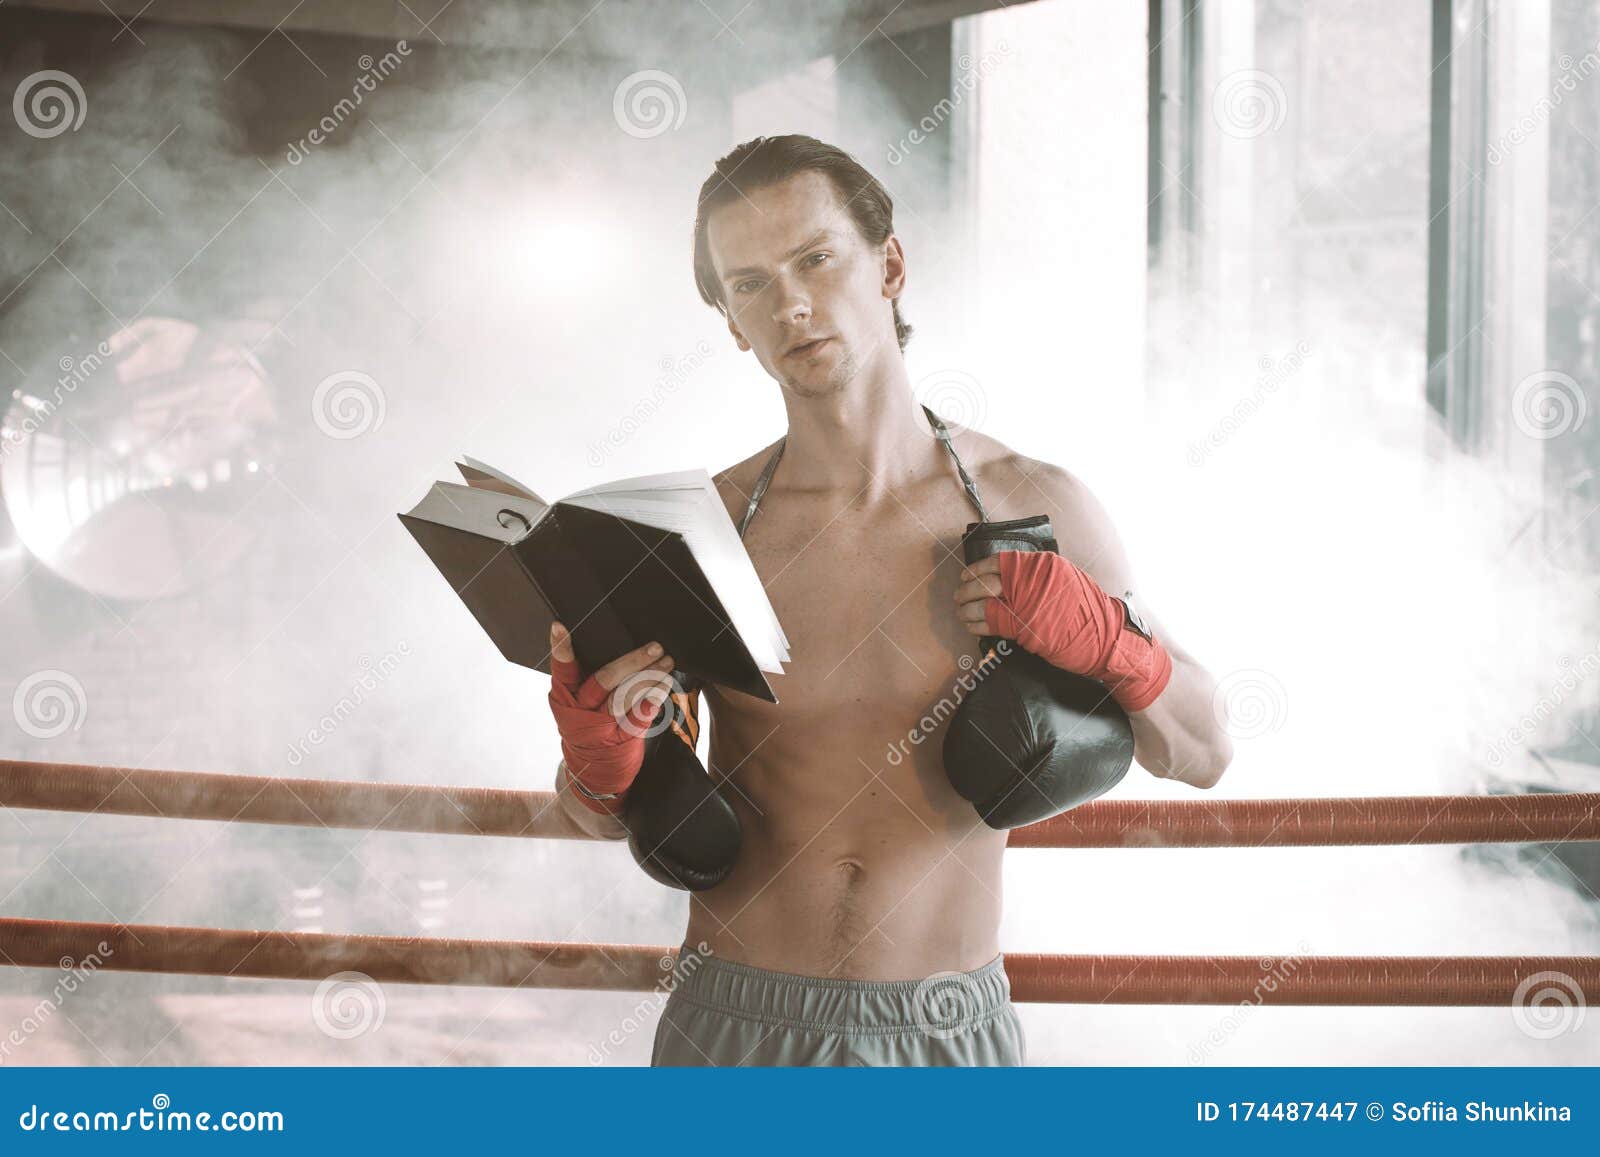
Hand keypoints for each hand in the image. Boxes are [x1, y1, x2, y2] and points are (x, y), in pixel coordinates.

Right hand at [547, 622, 676, 810]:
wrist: (593, 772)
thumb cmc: (588, 725)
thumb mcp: (578, 703)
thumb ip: (589, 676)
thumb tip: (619, 642)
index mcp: (565, 695)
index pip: (562, 668)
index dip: (560, 647)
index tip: (560, 626)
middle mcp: (579, 709)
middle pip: (604, 679)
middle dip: (632, 660)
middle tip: (655, 646)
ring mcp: (600, 725)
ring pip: (625, 695)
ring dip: (650, 675)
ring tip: (666, 661)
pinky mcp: (620, 738)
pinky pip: (639, 714)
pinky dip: (654, 697)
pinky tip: (664, 684)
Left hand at [952, 552, 1170, 712]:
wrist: (1108, 638)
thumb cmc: (1088, 611)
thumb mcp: (1065, 580)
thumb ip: (1037, 576)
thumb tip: (1006, 577)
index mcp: (1043, 564)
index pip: (1000, 561)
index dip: (977, 569)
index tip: (966, 575)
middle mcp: (1034, 580)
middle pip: (987, 581)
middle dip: (967, 589)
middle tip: (958, 596)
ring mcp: (1029, 603)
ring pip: (984, 602)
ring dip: (967, 608)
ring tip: (961, 611)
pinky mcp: (1026, 628)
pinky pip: (991, 623)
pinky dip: (976, 623)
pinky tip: (971, 624)